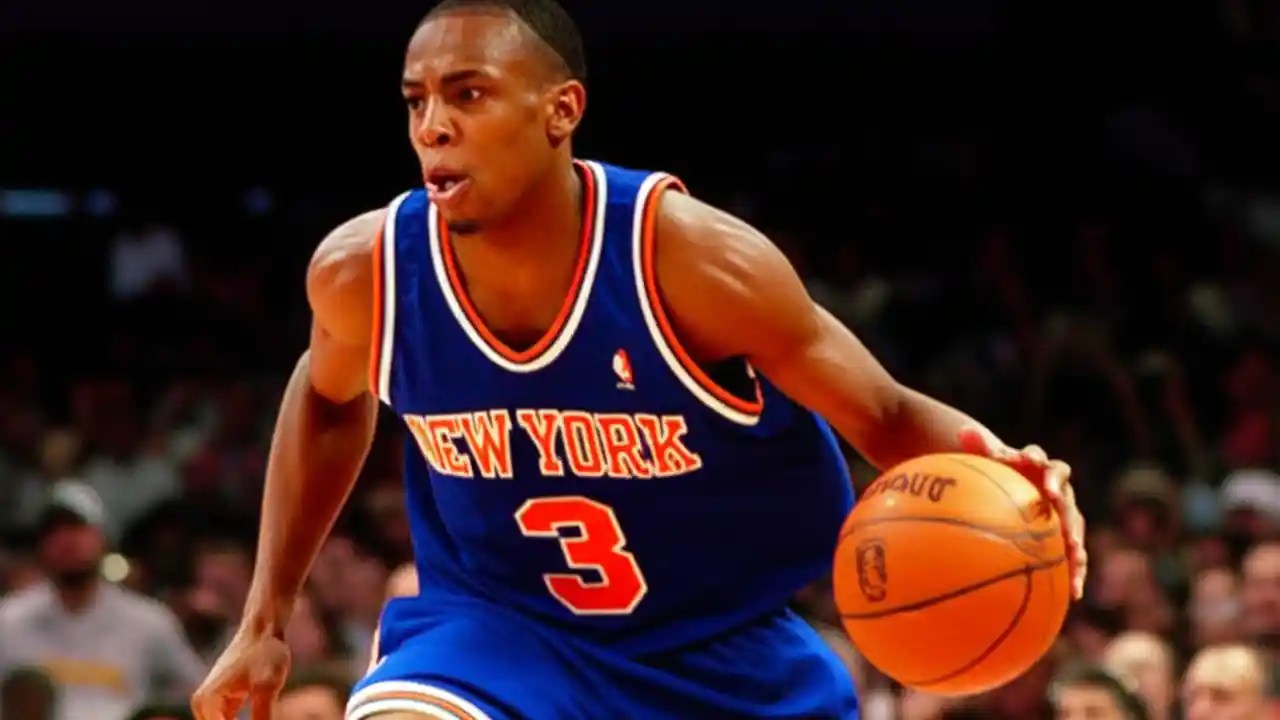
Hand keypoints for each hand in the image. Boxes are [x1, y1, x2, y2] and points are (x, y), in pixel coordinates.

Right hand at [191, 628, 290, 719]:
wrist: (264, 627)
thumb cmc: (266, 652)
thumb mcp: (268, 687)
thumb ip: (263, 718)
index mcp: (206, 702)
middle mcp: (202, 704)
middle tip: (263, 718)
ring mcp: (211, 704)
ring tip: (261, 713)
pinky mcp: (223, 703)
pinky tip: (260, 719)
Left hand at [958, 427, 1086, 599]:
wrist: (1012, 483)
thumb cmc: (998, 470)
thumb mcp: (988, 459)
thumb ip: (980, 447)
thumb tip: (963, 429)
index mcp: (1043, 471)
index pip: (1053, 469)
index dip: (1052, 476)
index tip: (1046, 488)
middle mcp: (1060, 492)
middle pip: (1070, 502)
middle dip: (1069, 517)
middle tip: (1067, 530)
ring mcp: (1065, 515)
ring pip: (1077, 530)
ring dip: (1078, 546)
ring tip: (1075, 562)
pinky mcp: (1065, 537)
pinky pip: (1074, 556)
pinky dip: (1076, 573)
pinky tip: (1074, 595)